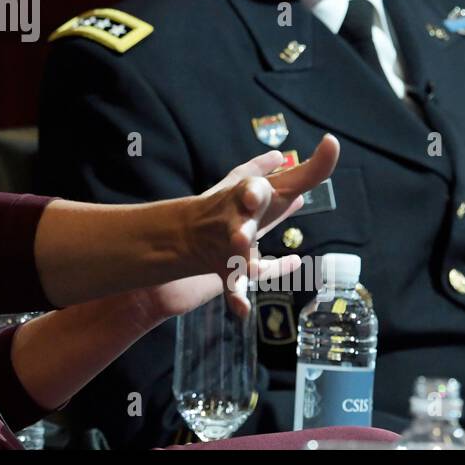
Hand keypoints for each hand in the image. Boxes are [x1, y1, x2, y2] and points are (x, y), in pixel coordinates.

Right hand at [168, 134, 339, 318]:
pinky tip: (241, 310)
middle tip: (247, 221)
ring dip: (243, 262)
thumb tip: (280, 154)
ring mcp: (227, 247)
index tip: (277, 165)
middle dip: (245, 222)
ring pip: (237, 257)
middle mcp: (234, 221)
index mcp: (241, 197)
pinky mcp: (223, 269)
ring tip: (247, 269)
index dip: (258, 180)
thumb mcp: (238, 182)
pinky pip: (231, 286)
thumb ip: (261, 169)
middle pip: (243, 221)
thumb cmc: (218, 205)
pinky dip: (236, 298)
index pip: (252, 185)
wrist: (184, 235)